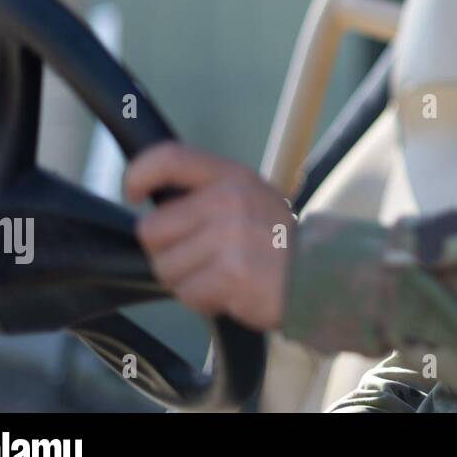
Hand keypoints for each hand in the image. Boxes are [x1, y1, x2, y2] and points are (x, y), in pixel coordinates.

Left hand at [124, 142, 296, 331]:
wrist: (323, 273)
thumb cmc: (278, 239)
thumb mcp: (250, 196)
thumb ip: (207, 193)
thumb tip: (152, 204)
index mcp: (231, 175)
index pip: (168, 157)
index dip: (138, 174)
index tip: (132, 194)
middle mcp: (229, 200)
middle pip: (152, 229)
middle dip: (167, 251)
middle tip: (200, 256)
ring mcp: (230, 237)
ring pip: (165, 267)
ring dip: (186, 279)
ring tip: (219, 273)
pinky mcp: (230, 274)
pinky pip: (186, 293)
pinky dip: (202, 299)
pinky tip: (228, 291)